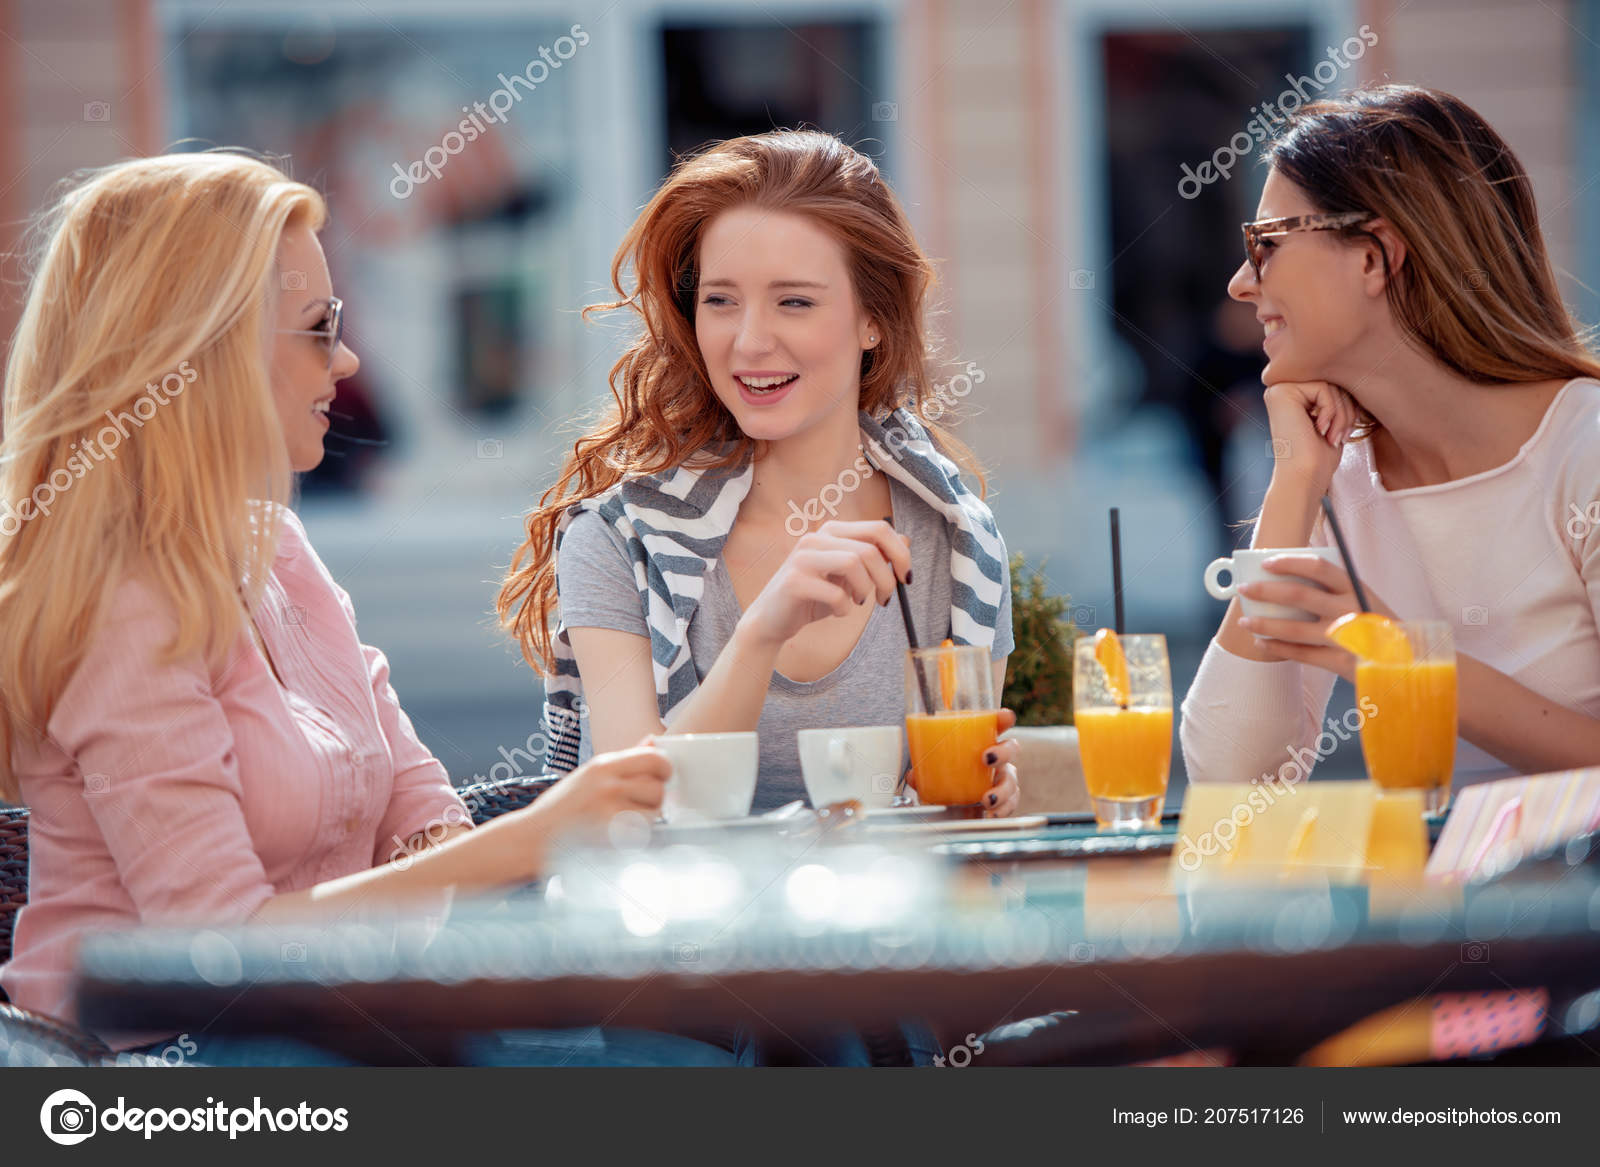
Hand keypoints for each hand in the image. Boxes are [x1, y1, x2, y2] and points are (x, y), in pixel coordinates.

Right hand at [525, 736, 670, 837]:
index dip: (664, 769)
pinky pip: (643, 835)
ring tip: (624, 823)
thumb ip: (624, 762)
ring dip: (647, 821)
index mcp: (602, 766)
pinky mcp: (610, 838)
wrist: (532, 838)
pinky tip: (619, 837)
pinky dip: (638, 838)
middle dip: (654, 799)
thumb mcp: (588, 775)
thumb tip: (654, 742)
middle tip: (639, 806)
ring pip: (654, 814)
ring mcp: (609, 811)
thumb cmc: (561, 809)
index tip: (661, 777)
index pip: (654, 758)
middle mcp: (607, 785)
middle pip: (658, 788)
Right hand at [738, 519, 911, 648]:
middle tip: (885, 600)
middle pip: (870, 548)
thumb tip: (906, 541)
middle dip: (886, 579)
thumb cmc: (813, 597)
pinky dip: (845, 608)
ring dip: (865, 590)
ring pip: (854, 563)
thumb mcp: (847, 576)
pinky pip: (836, 593)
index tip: (906, 578)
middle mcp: (816, 537)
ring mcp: (803, 557)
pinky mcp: (794, 581)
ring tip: (857, 603)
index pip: (879, 528)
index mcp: (832, 531)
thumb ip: (872, 558)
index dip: (900, 553)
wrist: (772, 620)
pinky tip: (838, 611)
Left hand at [904, 708, 1021, 818]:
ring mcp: (1002, 779)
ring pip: (1012, 780)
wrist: (955, 809)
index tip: (1004, 717)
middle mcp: (997, 760)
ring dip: (1002, 789)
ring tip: (987, 798)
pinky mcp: (1004, 801)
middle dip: (1003, 752)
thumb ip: (923, 772)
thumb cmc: (949, 780)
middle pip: (1011, 748)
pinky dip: (1003, 810)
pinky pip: (1010, 804)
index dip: (1003, 719)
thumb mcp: (933, 772)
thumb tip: (913, 775)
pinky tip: (992, 814)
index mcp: (982, 743)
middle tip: (987, 759)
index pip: (997, 725)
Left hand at [1235, 555, 1395, 681]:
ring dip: (1264, 623)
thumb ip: (1336, 591)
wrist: (1411, 662)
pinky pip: (1300, 654)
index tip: (1266, 563)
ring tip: (1244, 621)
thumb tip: (1288, 581)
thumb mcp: (1365, 600)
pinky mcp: (1340, 662)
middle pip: (1299, 594)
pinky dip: (1277, 648)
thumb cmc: (1379, 626)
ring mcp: (1345, 637)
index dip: (1289, 562)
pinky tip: (1262, 643)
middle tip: (1245, 589)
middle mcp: (1350, 609)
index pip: (1319, 566)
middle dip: (1265, 590)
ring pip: (1293, 628)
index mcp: (1356, 588)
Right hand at [1262, 380, 1361, 497]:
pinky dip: (1331, 411)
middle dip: (1346, 410)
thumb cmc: (1318, 457)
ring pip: (1330, 384)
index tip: (1342, 434)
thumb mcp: (1332, 421)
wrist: (1304, 476)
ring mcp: (1278, 389)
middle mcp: (1281, 390)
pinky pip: (1323, 388)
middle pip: (1331, 382)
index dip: (1346, 407)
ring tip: (1333, 437)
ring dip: (1341, 413)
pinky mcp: (1281, 392)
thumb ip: (1336, 398)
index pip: (1332, 386)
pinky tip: (1320, 430)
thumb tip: (1355, 375)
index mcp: (1291, 397)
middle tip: (1340, 437)